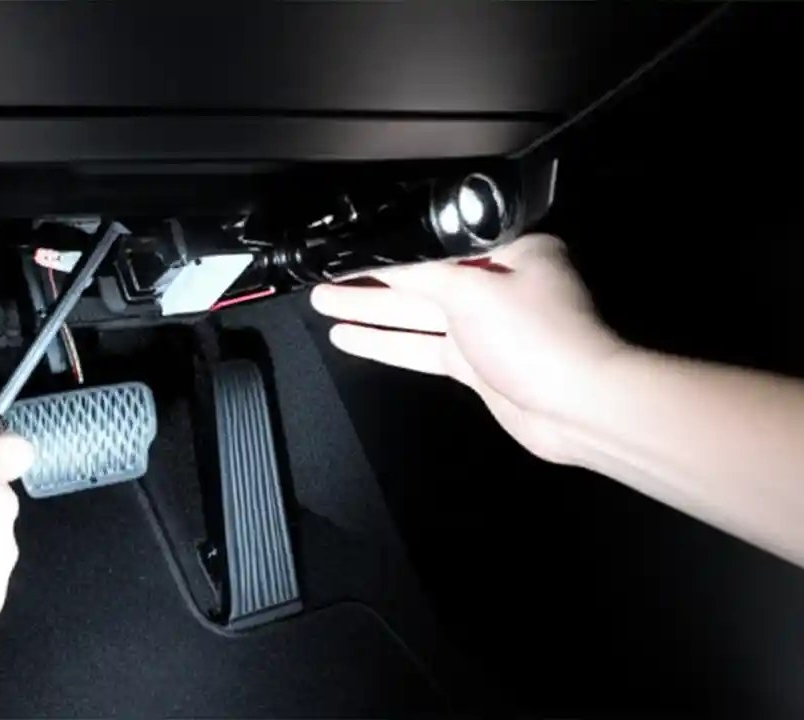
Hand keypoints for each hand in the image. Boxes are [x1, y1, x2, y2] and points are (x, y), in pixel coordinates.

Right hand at [310, 233, 623, 462]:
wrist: (578, 407)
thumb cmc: (537, 336)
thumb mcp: (473, 291)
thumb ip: (422, 274)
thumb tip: (384, 255)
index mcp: (510, 252)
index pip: (438, 241)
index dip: (392, 245)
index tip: (350, 245)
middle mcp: (497, 285)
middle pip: (422, 278)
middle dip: (371, 279)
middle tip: (323, 275)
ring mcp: (485, 327)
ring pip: (417, 314)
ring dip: (371, 311)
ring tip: (323, 302)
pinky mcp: (476, 364)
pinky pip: (422, 347)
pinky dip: (388, 343)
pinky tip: (350, 337)